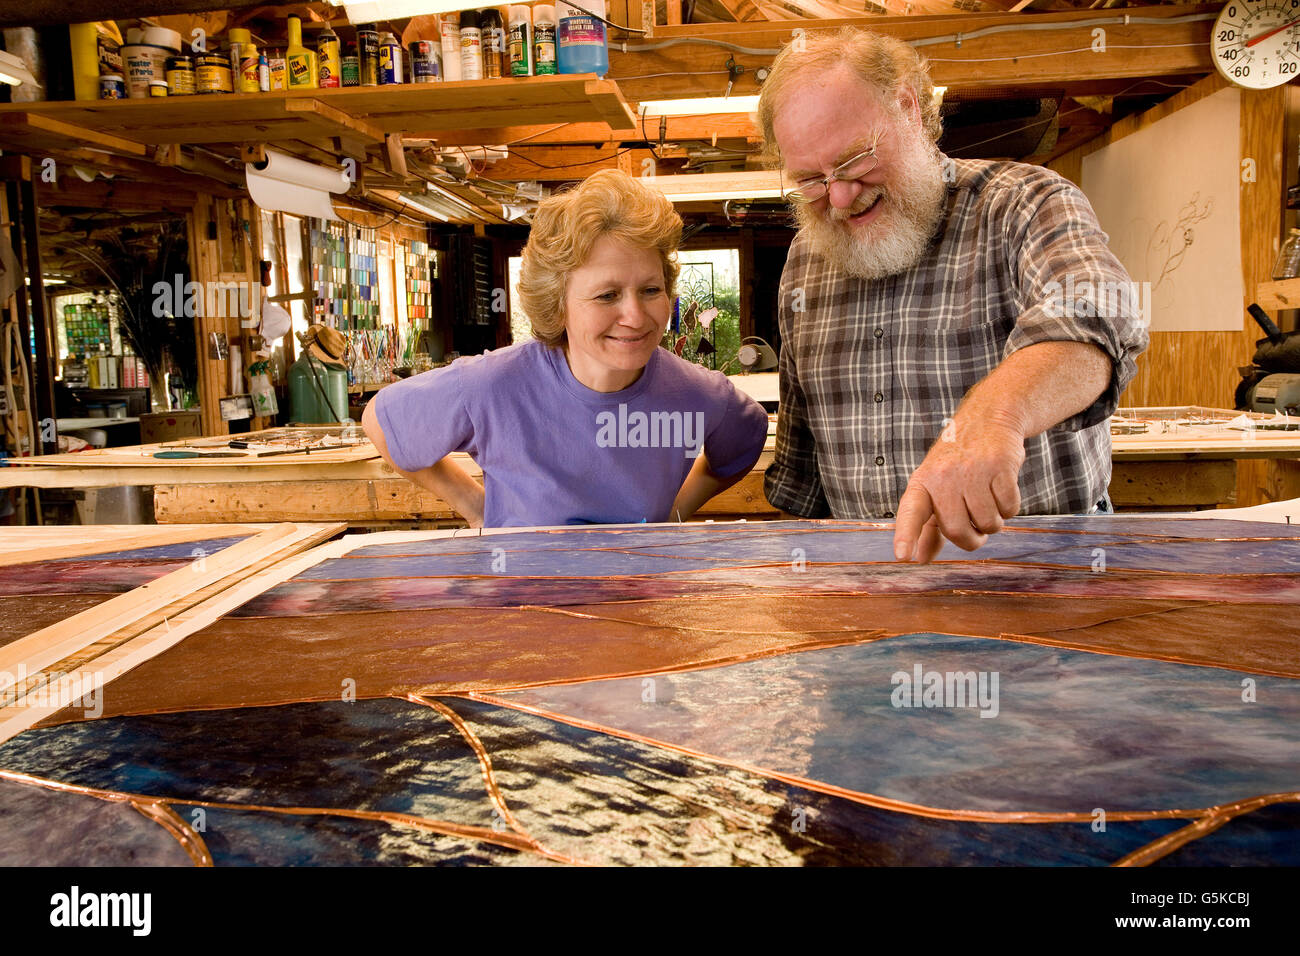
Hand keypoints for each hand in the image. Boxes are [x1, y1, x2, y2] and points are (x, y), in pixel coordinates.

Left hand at [892, 419, 1024, 562]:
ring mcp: (972, 470)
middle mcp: (943, 476)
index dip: (906, 535)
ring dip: (994, 523)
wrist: (987, 420)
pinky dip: (1009, 508)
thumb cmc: (957, 464)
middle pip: (958, 531)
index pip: (911, 512)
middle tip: (976, 530)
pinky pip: (1009, 509)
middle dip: (972, 539)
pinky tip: (1001, 490)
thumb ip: (929, 527)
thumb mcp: (936, 489)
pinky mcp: (1000, 466)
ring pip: (988, 523)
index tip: (902, 556)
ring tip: (988, 502)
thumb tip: (921, 559)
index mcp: (922, 483)